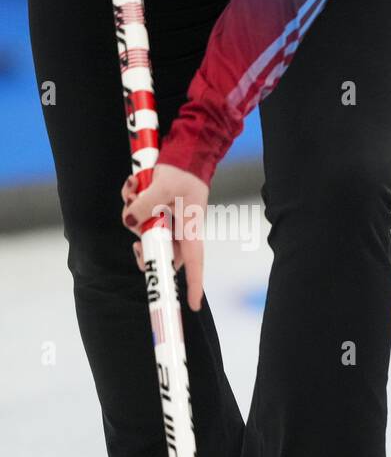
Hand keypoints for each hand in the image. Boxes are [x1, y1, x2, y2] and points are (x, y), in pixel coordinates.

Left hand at [121, 163, 208, 310]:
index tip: (194, 305)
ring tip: (132, 191)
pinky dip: (131, 203)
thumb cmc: (182, 170)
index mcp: (191, 229)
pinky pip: (138, 216)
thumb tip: (129, 223)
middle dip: (146, 250)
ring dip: (133, 216)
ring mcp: (166, 220)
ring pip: (145, 232)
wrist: (183, 150)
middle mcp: (179, 229)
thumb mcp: (163, 186)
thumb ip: (145, 206)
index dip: (195, 284)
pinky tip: (132, 186)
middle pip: (163, 253)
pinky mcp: (155, 210)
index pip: (195, 262)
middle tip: (136, 250)